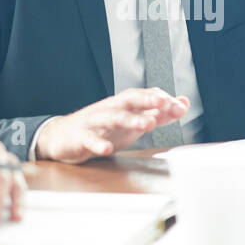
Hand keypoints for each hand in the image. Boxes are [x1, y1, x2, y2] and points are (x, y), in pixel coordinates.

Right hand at [34, 88, 188, 162]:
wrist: (62, 136)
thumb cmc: (101, 128)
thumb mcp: (132, 121)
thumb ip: (158, 114)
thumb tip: (182, 103)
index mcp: (122, 105)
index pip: (143, 96)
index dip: (161, 100)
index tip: (179, 106)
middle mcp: (109, 109)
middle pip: (128, 100)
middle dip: (146, 100)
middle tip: (164, 104)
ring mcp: (94, 122)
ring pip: (112, 118)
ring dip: (130, 120)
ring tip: (147, 124)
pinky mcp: (80, 137)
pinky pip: (90, 140)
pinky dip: (98, 144)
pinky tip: (107, 148)